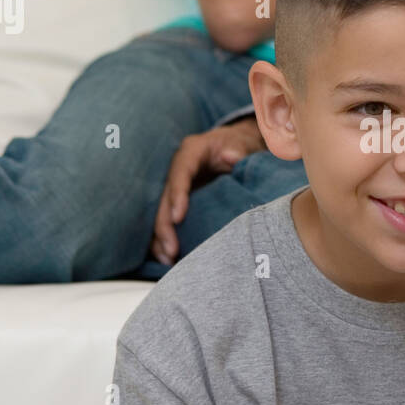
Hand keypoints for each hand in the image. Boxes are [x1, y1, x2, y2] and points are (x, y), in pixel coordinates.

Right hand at [152, 117, 265, 264]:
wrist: (236, 146)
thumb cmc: (239, 145)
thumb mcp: (243, 144)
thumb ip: (238, 150)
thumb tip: (231, 157)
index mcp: (191, 152)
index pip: (180, 172)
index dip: (177, 195)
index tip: (178, 218)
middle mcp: (178, 169)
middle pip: (165, 198)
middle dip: (165, 226)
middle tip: (171, 250)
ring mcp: (176, 185)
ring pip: (162, 212)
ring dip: (162, 237)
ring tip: (168, 260)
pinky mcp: (179, 199)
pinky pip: (168, 219)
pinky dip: (167, 237)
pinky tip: (169, 258)